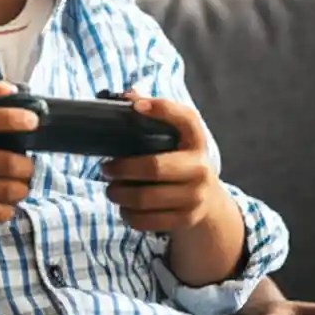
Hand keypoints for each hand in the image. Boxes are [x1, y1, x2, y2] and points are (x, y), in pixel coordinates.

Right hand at [0, 82, 37, 225]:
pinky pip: (1, 213)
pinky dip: (9, 207)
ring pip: (10, 190)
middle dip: (26, 166)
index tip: (33, 120)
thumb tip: (10, 88)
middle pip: (8, 163)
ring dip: (21, 187)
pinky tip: (2, 200)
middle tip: (24, 165)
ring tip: (17, 183)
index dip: (11, 118)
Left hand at [101, 94, 232, 232]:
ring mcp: (195, 197)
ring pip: (145, 198)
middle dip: (122, 168)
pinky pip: (146, 220)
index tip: (136, 106)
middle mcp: (200, 168)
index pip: (186, 119)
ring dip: (119, 193)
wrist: (208, 202)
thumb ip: (154, 118)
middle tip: (105, 168)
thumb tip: (127, 94)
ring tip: (111, 189)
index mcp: (196, 141)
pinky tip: (124, 207)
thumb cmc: (178, 161)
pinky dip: (128, 214)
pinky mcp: (186, 220)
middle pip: (153, 167)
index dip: (162, 109)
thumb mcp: (174, 139)